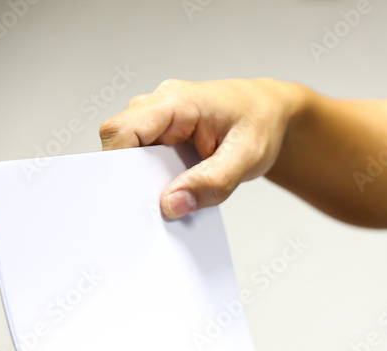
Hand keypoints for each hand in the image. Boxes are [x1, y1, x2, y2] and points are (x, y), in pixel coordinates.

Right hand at [99, 78, 305, 217]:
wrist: (269, 115)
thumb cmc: (260, 124)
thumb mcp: (247, 156)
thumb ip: (213, 182)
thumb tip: (171, 205)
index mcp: (176, 102)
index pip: (123, 129)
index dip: (117, 164)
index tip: (130, 198)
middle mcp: (158, 108)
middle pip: (121, 145)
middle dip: (132, 180)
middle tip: (152, 212)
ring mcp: (158, 124)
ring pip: (132, 158)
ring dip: (147, 184)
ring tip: (170, 207)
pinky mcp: (163, 140)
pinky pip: (148, 165)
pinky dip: (159, 184)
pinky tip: (177, 199)